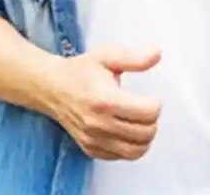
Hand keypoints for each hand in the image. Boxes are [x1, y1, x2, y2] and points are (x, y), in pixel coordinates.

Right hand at [46, 46, 161, 160]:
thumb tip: (158, 53)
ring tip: (138, 123)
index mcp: (106, 100)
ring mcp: (94, 139)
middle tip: (143, 110)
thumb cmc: (80, 71)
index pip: (149, 113)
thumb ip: (135, 58)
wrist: (51, 87)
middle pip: (146, 133)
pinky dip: (129, 147)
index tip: (148, 99)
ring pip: (137, 150)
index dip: (155, 104)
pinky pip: (122, 156)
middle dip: (151, 121)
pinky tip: (124, 132)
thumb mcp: (107, 57)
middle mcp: (99, 124)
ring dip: (144, 137)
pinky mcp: (90, 149)